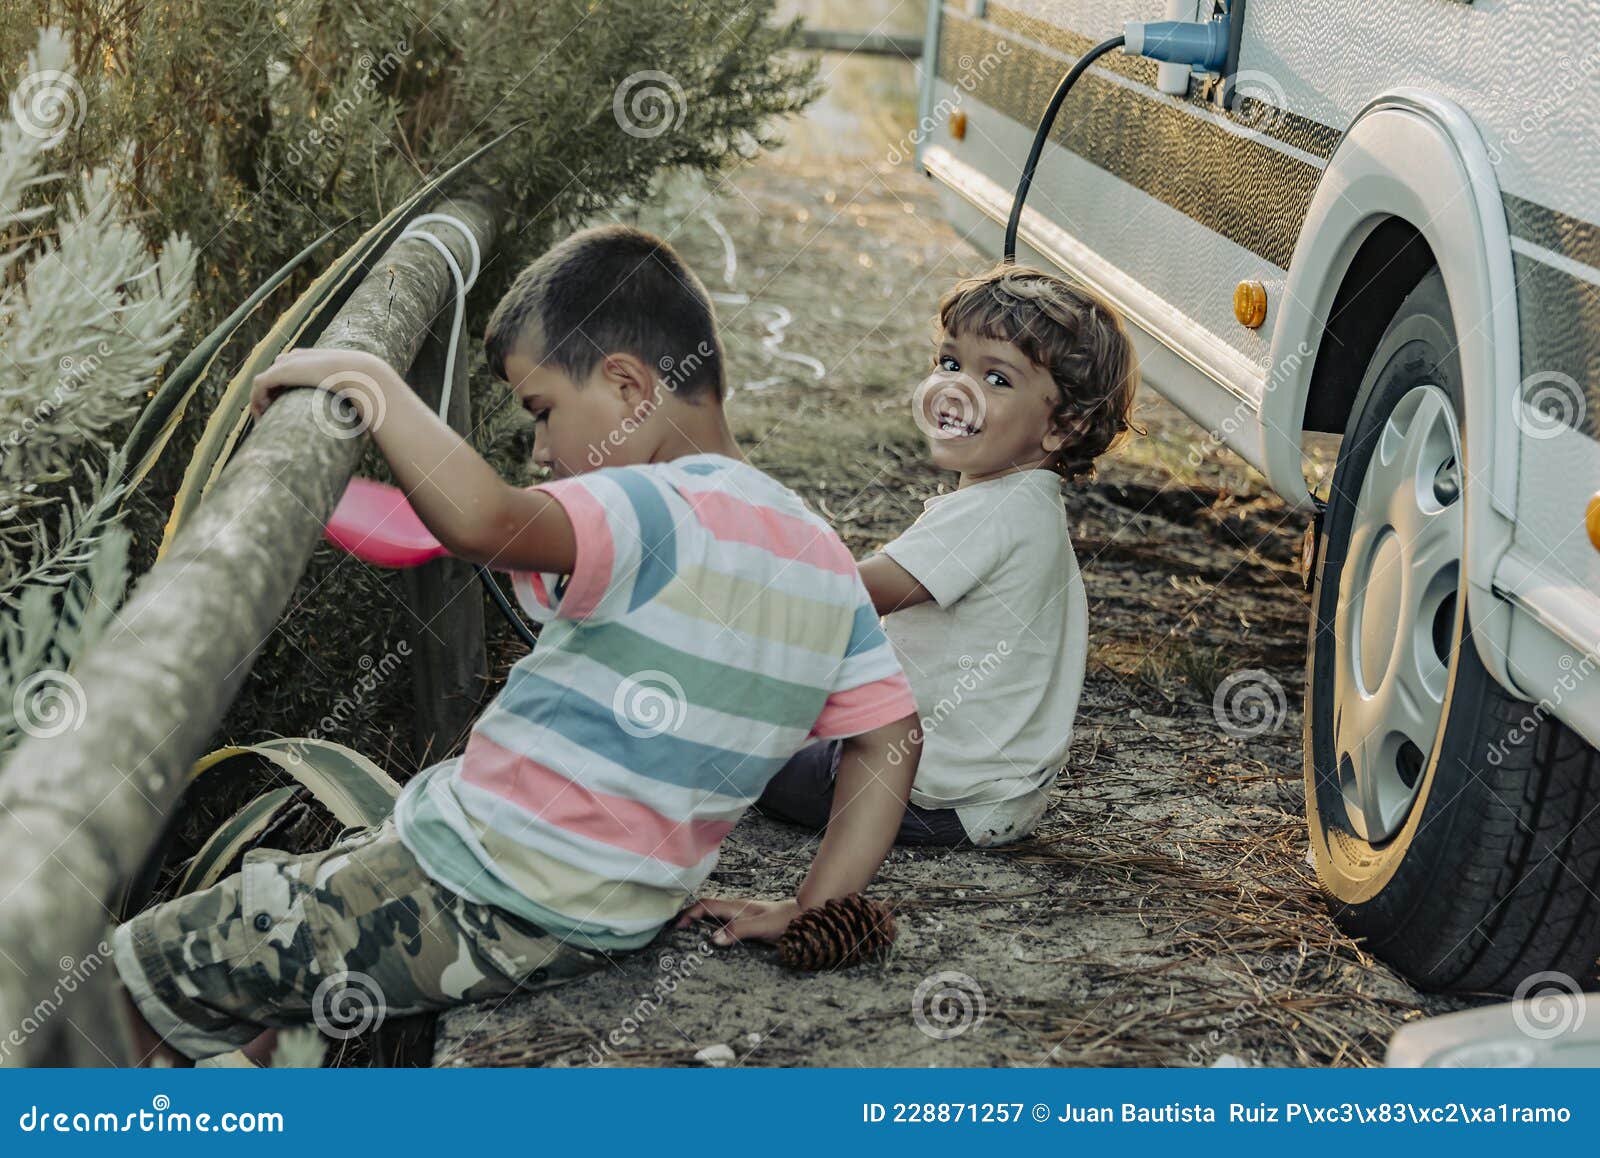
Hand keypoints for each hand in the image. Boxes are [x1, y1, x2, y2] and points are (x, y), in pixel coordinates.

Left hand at [249, 348, 401, 424]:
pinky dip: (257, 400)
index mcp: (316, 357)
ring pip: (264, 380)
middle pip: (275, 370)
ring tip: (265, 418)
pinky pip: (259, 386)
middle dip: (272, 390)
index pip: (292, 365)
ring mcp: (288, 363)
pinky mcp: (280, 372)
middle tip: (273, 412)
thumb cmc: (368, 385)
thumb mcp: (363, 390)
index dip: (287, 383)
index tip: (288, 404)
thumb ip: (363, 399)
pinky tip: (262, 416)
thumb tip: (375, 415)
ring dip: (261, 398)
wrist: (362, 375)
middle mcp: (299, 357)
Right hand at [676, 896, 801, 945]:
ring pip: (715, 915)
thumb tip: (713, 939)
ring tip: (688, 937)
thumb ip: (739, 930)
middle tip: (675, 932)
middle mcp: (737, 909)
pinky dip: (713, 929)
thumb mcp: (763, 927)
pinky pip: (725, 924)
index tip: (676, 927)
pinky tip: (713, 940)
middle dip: (690, 917)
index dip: (689, 914)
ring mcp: (743, 915)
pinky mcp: (749, 923)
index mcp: (737, 907)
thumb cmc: (786, 920)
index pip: (706, 906)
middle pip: (707, 909)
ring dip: (700, 923)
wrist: (806, 916)